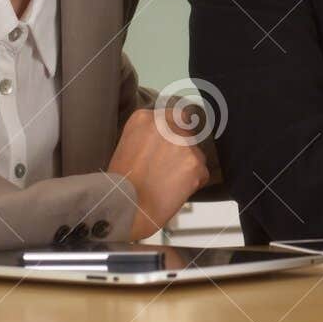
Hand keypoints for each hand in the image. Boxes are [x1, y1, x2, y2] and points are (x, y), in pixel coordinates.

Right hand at [106, 108, 208, 239]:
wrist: (125, 206)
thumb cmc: (120, 183)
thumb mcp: (126, 146)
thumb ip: (148, 137)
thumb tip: (165, 141)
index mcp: (143, 118)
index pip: (172, 115)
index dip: (174, 132)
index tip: (171, 144)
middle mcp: (164, 125)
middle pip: (187, 131)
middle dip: (182, 149)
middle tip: (170, 168)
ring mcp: (182, 142)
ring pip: (196, 153)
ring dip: (188, 167)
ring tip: (168, 183)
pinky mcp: (195, 162)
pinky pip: (202, 172)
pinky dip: (193, 183)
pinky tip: (175, 191)